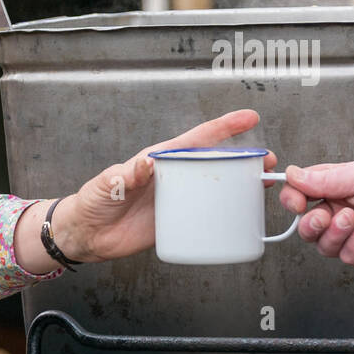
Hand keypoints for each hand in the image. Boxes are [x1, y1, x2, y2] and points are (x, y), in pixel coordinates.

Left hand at [49, 109, 270, 263]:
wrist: (85, 235)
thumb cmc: (92, 202)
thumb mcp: (106, 183)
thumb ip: (126, 174)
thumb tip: (147, 163)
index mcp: (159, 161)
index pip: (196, 139)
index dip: (223, 127)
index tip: (249, 118)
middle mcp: (173, 178)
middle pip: (214, 163)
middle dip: (243, 159)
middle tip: (267, 161)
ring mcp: (176, 200)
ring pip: (214, 189)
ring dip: (239, 187)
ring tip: (264, 187)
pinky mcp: (175, 224)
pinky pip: (204, 218)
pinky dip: (223, 218)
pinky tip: (240, 220)